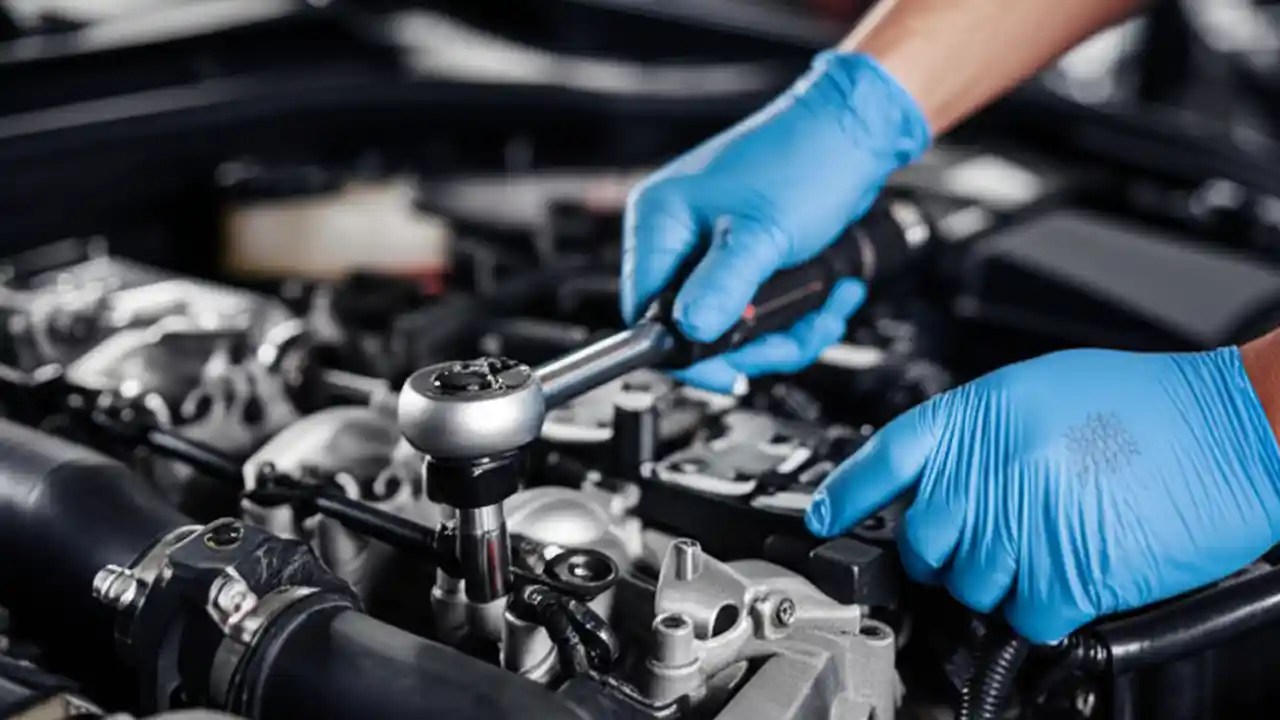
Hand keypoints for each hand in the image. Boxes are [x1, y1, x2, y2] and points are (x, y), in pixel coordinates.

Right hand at [621, 51, 929, 392]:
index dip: (686, 350)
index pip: (644, 310)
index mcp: (660, 220)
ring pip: (731, 320)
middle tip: (790, 339)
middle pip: (694, 323)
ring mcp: (712, 242)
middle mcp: (678, 231)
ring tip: (823, 312)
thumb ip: (723, 289)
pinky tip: (829, 295)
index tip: (728, 369)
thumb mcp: (762, 236)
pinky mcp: (745, 251)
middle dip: (753, 342)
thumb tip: (690, 332)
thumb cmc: (808, 161)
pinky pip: (758, 303)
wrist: (857, 132)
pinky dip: (797, 312)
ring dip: (784, 331)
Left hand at [805, 347, 1279, 642]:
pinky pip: (1023, 615)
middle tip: (984, 542)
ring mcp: (1024, 521)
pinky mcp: (1065, 573)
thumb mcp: (1040, 391)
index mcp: (976, 414)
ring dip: (1000, 581)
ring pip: (969, 585)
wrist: (1237, 428)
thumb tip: (939, 479)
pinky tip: (1072, 574)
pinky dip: (1044, 609)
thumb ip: (979, 435)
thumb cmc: (1149, 407)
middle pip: (922, 539)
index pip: (883, 457)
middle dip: (944, 552)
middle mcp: (989, 465)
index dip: (845, 492)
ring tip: (1049, 546)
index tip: (824, 516)